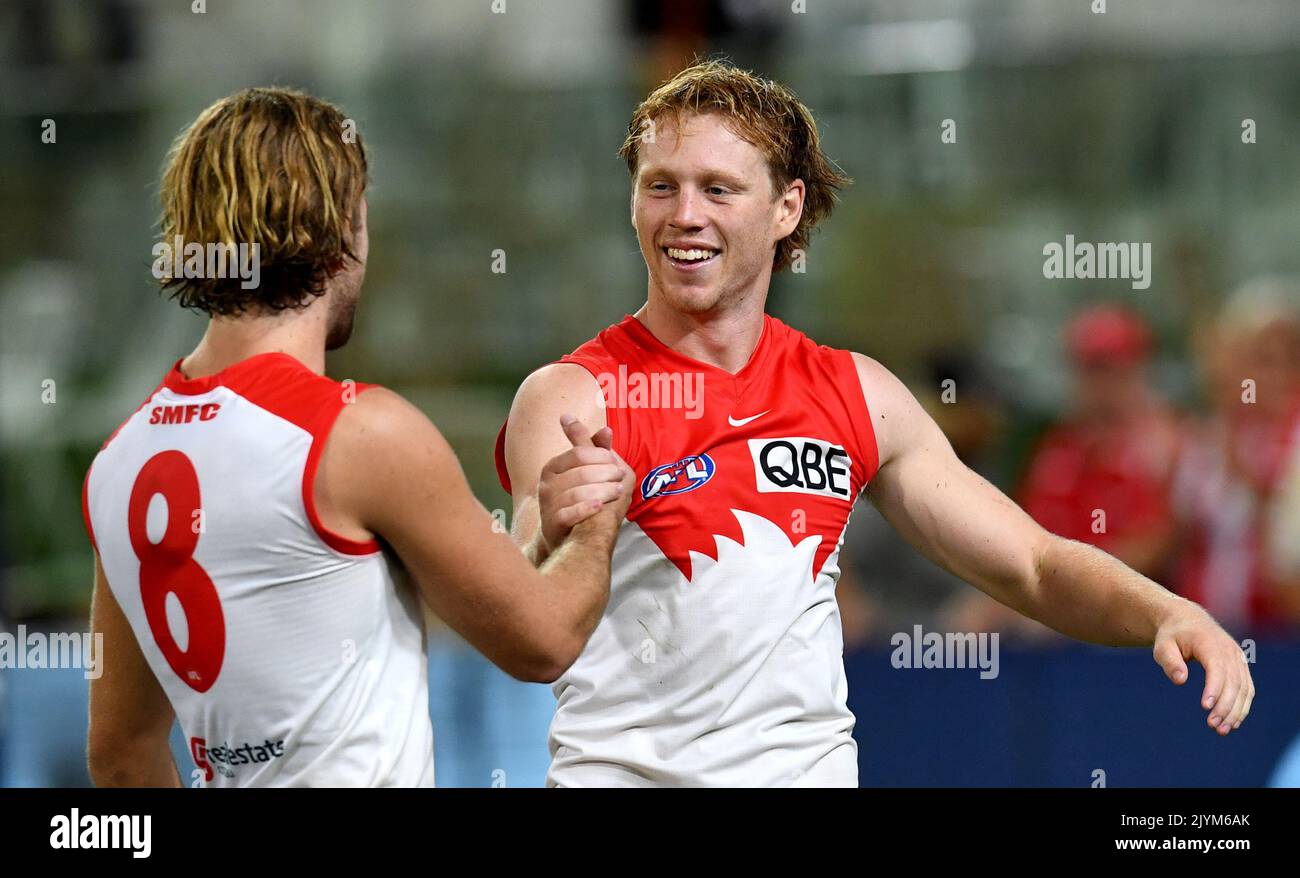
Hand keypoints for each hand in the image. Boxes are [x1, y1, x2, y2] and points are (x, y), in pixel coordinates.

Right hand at [536, 414, 633, 550]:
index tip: (615, 464)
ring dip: (604, 491)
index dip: (602, 456)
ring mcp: (548, 505)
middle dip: (607, 474)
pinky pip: (569, 514)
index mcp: (553, 467)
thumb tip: (606, 429)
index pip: (579, 453)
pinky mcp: (553, 525)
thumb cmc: (580, 498)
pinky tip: (600, 506)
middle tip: (620, 479)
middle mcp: (547, 484)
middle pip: (582, 472)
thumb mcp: (586, 471)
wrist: (567, 538)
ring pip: (579, 492)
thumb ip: (595, 450)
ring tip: (618, 491)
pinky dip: (586, 509)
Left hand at [1152, 602, 1254, 735]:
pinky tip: (1233, 722)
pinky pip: (1247, 688)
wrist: (1188, 620)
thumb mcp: (1163, 645)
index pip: (1217, 668)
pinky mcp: (1241, 666)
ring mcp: (1238, 658)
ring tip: (1222, 730)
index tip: (1205, 707)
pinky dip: (1242, 706)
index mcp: (1210, 643)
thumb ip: (1170, 661)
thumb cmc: (1172, 635)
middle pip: (1233, 682)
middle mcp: (1229, 651)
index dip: (1214, 688)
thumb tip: (1180, 680)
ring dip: (1235, 711)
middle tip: (1213, 725)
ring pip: (1244, 688)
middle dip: (1225, 706)